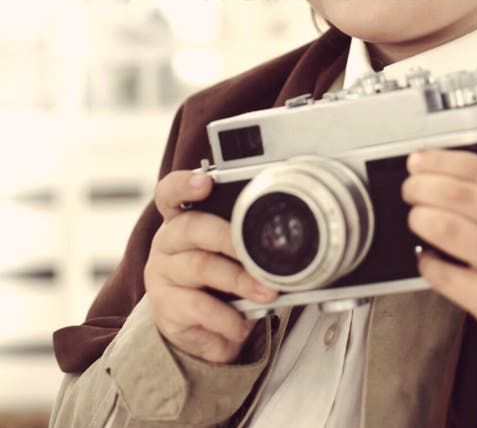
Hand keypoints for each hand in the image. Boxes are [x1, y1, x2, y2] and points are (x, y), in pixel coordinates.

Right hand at [144, 170, 276, 363]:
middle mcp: (166, 242)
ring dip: (239, 281)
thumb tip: (281, 243)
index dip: (184, 184)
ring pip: (201, 267)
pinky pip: (200, 307)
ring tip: (266, 294)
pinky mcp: (164, 307)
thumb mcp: (227, 254)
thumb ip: (242, 239)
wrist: (197, 327)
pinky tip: (240, 324)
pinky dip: (227, 317)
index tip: (206, 182)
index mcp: (181, 219)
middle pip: (192, 227)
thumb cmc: (217, 278)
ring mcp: (161, 274)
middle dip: (230, 238)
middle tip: (258, 255)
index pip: (170, 193)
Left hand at [402, 150, 476, 354]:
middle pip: (456, 195)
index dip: (440, 160)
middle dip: (420, 187)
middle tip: (409, 188)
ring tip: (416, 216)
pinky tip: (426, 254)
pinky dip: (426, 261)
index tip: (418, 161)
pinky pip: (444, 274)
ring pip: (445, 229)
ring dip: (419, 218)